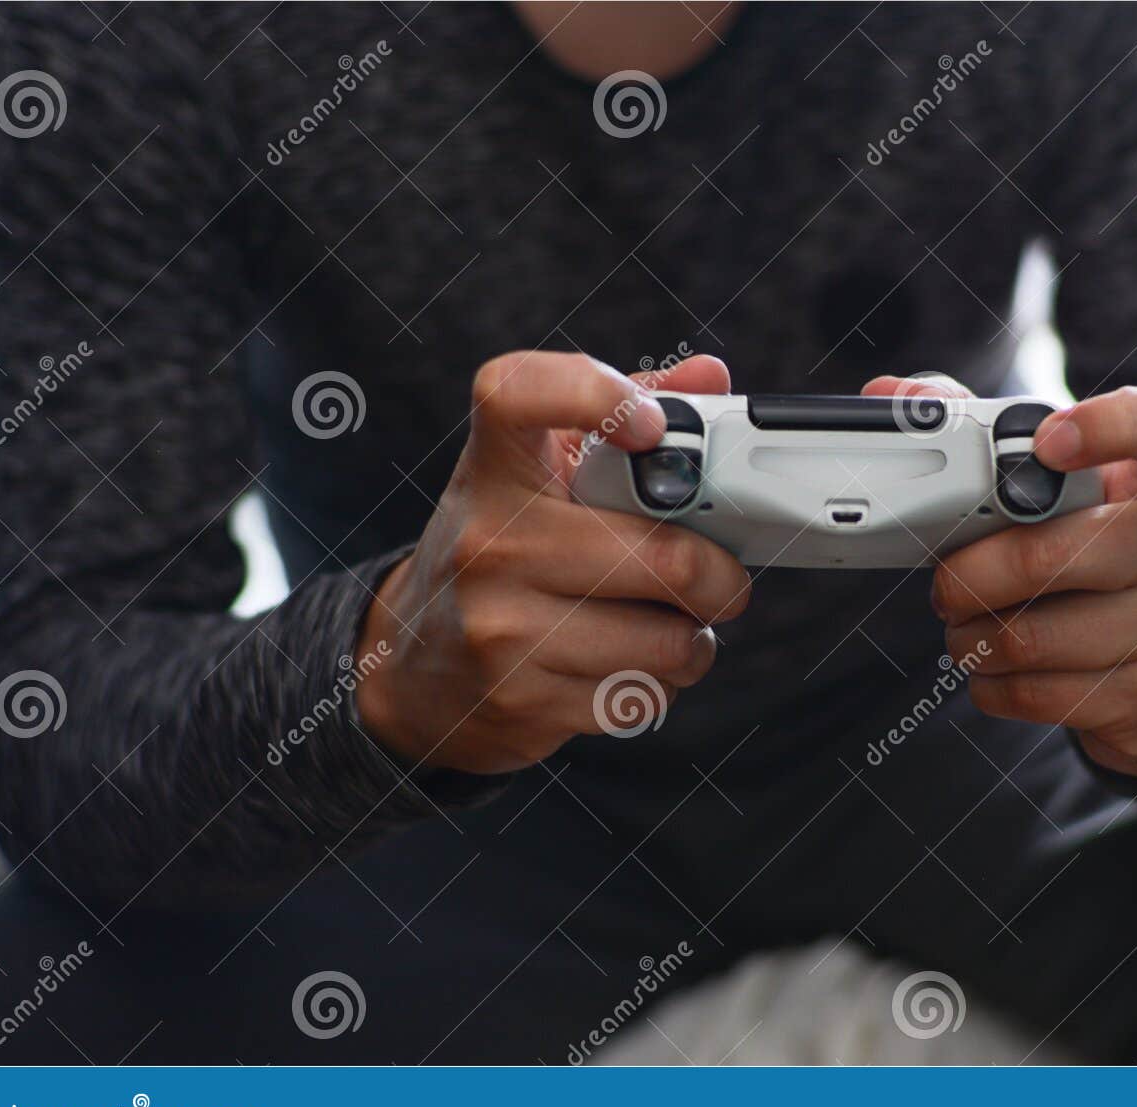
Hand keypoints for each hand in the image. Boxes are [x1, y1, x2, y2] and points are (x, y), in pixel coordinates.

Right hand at [356, 351, 750, 773]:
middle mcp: (489, 542)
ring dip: (693, 639)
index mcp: (494, 466)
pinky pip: (645, 696)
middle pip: (667, 559)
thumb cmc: (499, 552)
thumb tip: (710, 374)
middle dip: (722, 577)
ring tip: (666, 624)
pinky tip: (626, 664)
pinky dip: (659, 685)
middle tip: (721, 578)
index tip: (650, 425)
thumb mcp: (538, 472)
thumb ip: (621, 414)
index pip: (519, 393)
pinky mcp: (523, 701)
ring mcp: (501, 628)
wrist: (414, 669)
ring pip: (671, 641)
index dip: (596, 394)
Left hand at [916, 380, 1136, 776]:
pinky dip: (992, 685)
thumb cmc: (1102, 548)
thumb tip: (888, 396)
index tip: (1047, 441)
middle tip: (945, 585)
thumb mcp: (1071, 486)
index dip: (1113, 426)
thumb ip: (983, 428)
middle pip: (1050, 554)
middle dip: (968, 575)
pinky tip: (994, 670)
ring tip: (966, 629)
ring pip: (1031, 636)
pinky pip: (1039, 694)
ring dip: (970, 638)